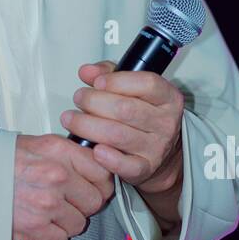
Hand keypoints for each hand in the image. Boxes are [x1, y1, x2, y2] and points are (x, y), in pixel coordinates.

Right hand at [12, 133, 115, 239]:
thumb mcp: (38, 144)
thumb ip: (68, 154)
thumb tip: (92, 163)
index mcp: (59, 152)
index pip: (103, 172)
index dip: (101, 182)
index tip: (94, 186)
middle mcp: (57, 176)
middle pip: (95, 201)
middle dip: (84, 204)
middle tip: (70, 200)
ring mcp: (47, 203)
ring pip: (80, 223)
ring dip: (67, 222)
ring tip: (51, 211)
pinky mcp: (35, 227)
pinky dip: (52, 237)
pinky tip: (41, 224)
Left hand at [59, 61, 183, 194]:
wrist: (159, 151)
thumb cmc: (142, 114)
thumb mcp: (133, 87)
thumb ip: (110, 74)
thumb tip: (87, 71)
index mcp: (167, 98)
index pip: (147, 84)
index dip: (117, 81)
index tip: (97, 82)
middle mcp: (165, 122)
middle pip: (126, 109)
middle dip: (94, 102)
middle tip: (79, 98)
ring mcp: (157, 147)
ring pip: (118, 135)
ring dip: (88, 126)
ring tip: (71, 120)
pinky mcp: (145, 167)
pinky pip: (126, 165)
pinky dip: (107, 158)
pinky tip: (93, 149)